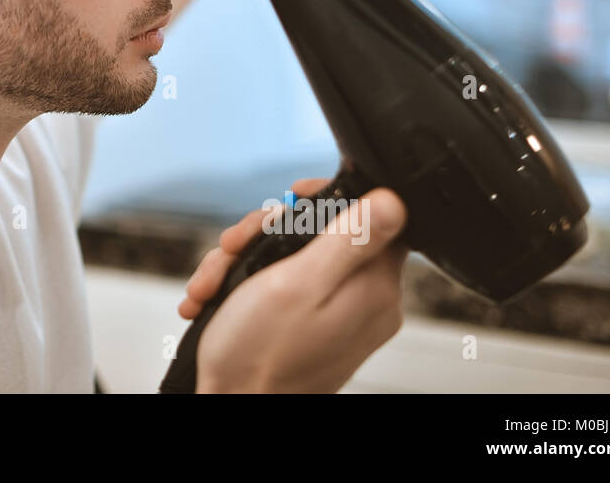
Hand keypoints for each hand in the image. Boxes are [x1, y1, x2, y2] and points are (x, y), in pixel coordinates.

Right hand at [178, 177, 408, 392]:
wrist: (232, 410)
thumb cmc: (259, 357)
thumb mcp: (298, 283)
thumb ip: (349, 239)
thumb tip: (395, 200)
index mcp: (372, 287)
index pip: (372, 215)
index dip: (329, 199)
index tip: (292, 199)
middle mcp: (363, 302)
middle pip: (321, 234)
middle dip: (264, 235)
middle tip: (234, 249)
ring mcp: (337, 318)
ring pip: (292, 258)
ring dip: (243, 262)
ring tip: (214, 285)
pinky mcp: (311, 330)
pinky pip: (282, 287)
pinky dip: (244, 288)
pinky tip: (216, 300)